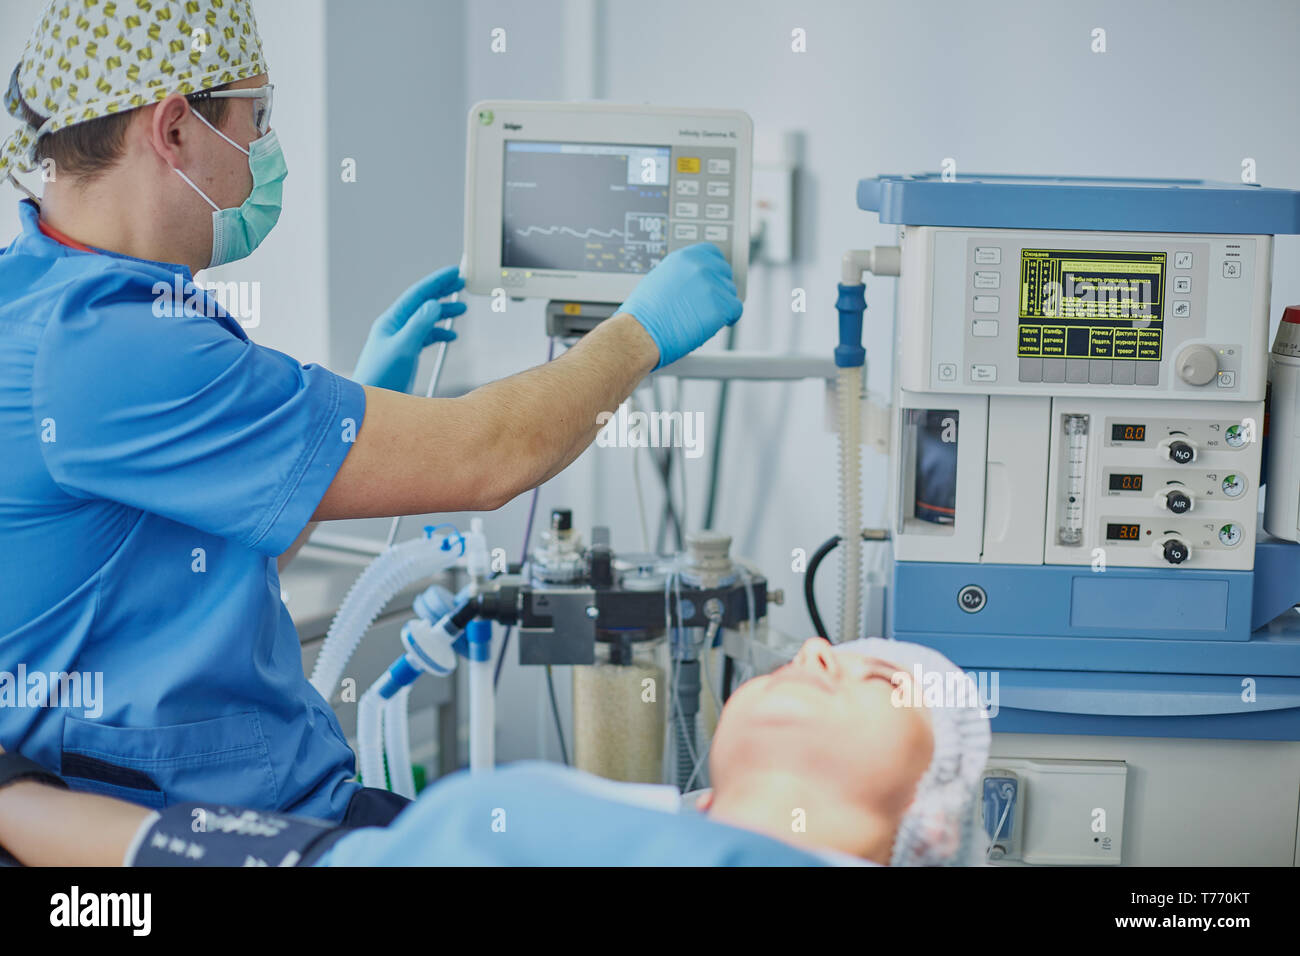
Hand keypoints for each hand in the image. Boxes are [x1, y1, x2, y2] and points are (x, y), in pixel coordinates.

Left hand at [353, 266, 466, 392]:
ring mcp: (401, 341)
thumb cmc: (381, 377)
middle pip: (422, 304)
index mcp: (392, 322)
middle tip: (461, 283)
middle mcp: (396, 328)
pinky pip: (426, 336)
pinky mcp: (406, 354)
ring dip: (443, 313)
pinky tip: (450, 335)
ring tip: (461, 308)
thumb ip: (419, 325)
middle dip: (442, 292)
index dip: (436, 282)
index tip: (453, 273)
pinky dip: (439, 333)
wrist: (371, 404)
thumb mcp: (403, 348)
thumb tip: (433, 304)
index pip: (417, 295)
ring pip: (426, 320)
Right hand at [618, 244, 741, 368]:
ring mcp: (711, 285)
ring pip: (730, 291)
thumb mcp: (659, 280)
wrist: (640, 332)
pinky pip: (736, 309)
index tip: (715, 278)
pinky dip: (730, 317)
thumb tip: (692, 282)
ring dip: (723, 303)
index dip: (714, 268)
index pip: (712, 252)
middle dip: (719, 286)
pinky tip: (719, 323)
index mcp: (684, 257)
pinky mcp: (720, 306)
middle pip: (724, 272)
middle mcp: (699, 266)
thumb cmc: (643, 314)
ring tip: (707, 316)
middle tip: (711, 302)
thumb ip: (680, 275)